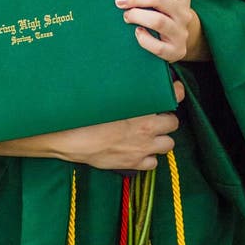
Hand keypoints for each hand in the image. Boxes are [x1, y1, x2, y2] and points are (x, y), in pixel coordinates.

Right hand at [0, 81, 184, 170]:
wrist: (70, 139)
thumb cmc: (85, 114)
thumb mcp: (107, 96)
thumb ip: (124, 90)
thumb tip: (131, 80)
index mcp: (143, 113)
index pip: (172, 99)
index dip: (174, 94)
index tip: (173, 90)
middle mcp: (147, 132)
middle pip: (173, 124)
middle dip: (166, 119)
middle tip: (155, 115)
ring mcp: (141, 150)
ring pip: (167, 145)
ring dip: (160, 139)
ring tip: (149, 133)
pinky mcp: (132, 164)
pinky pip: (152, 163)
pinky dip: (148, 156)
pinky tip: (138, 149)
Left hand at [115, 0, 209, 62]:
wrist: (179, 40)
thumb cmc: (163, 14)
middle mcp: (184, 13)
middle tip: (119, 1)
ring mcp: (181, 32)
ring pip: (158, 21)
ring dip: (137, 16)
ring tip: (127, 16)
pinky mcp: (176, 51)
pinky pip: (158, 46)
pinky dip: (144, 39)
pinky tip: (138, 32)